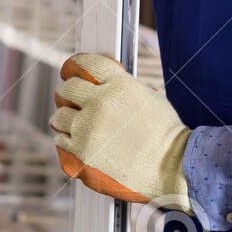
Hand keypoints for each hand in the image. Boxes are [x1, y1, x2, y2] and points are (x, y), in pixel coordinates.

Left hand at [51, 52, 192, 210]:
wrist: (173, 167)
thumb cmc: (165, 134)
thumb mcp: (147, 96)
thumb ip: (120, 86)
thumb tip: (100, 82)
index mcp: (118, 84)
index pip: (85, 64)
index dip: (75, 66)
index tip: (70, 71)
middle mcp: (100, 103)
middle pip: (67, 89)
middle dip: (68, 94)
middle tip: (71, 101)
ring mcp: (88, 129)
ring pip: (59, 116)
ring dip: (65, 119)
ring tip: (75, 125)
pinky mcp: (82, 153)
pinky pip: (61, 141)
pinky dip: (67, 141)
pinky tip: (78, 142)